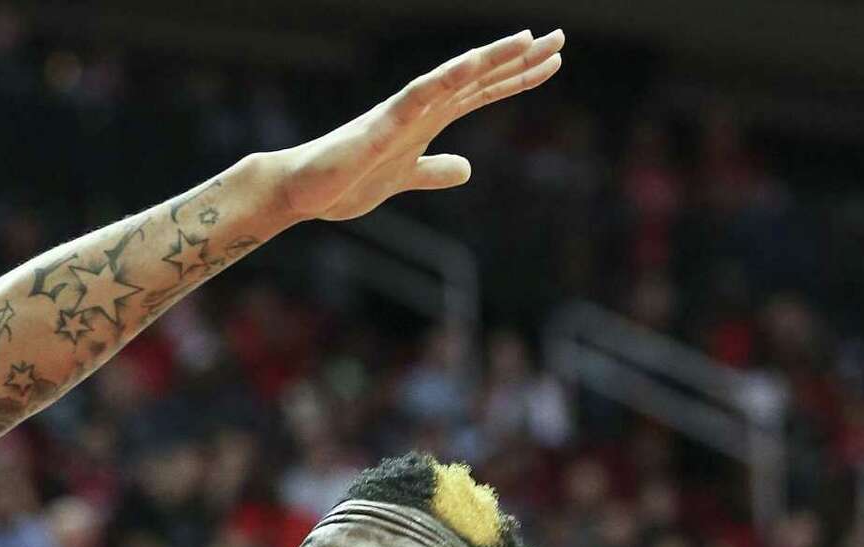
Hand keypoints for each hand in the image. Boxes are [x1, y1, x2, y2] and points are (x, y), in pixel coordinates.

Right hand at [265, 29, 564, 223]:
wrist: (304, 191)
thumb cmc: (348, 180)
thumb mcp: (405, 179)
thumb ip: (434, 170)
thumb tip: (466, 168)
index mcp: (428, 119)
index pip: (481, 92)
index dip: (517, 78)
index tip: (552, 62)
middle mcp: (419, 107)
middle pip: (477, 78)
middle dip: (518, 60)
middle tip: (559, 38)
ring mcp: (401, 114)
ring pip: (453, 79)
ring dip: (489, 59)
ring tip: (526, 41)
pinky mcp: (380, 127)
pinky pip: (417, 98)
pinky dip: (445, 79)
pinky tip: (471, 64)